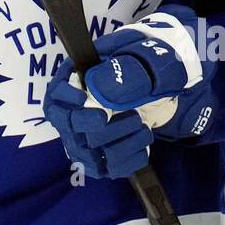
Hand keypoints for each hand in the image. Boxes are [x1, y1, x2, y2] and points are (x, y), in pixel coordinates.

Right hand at [42, 6, 215, 178]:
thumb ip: (126, 72)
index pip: (55, 95)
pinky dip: (128, 160)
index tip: (86, 100)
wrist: (169, 78)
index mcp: (77, 78)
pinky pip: (108, 168)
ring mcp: (87, 134)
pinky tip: (142, 144)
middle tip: (132, 117)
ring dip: (119, 145)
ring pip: (88, 154)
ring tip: (142, 127)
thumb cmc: (151, 60)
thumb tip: (102, 91)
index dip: (65, 100)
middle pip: (71, 128)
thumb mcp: (145, 56)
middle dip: (102, 128)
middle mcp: (75, 109)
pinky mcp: (104, 154)